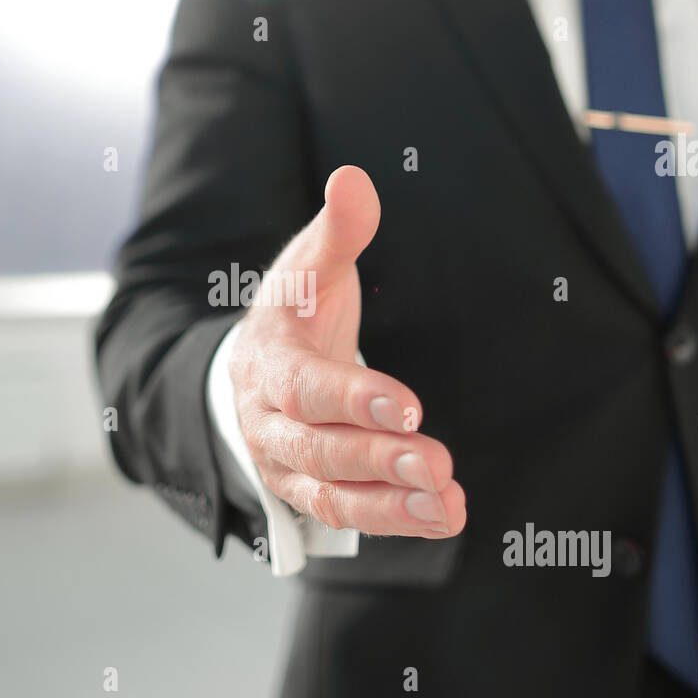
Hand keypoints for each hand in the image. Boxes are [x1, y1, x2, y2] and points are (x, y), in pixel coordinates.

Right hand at [228, 165, 465, 537]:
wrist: (250, 369)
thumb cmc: (291, 315)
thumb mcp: (309, 267)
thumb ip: (338, 230)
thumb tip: (354, 179)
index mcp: (267, 365)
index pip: (306, 388)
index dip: (353, 398)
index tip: (409, 406)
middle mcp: (268, 424)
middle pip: (318, 449)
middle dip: (378, 459)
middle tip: (437, 463)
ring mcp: (284, 465)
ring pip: (332, 493)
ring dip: (391, 504)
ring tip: (447, 504)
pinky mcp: (307, 492)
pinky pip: (348, 514)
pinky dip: (395, 519)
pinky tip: (446, 514)